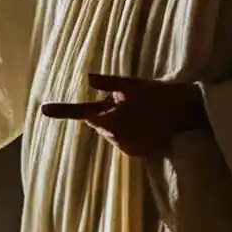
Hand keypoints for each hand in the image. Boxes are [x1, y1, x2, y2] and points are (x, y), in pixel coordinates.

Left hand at [40, 73, 206, 157]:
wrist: (188, 112)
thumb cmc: (159, 94)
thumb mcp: (132, 85)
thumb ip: (109, 84)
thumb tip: (88, 78)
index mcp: (111, 119)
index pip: (82, 113)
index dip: (63, 110)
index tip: (43, 109)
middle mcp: (115, 137)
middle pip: (98, 123)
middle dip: (105, 112)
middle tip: (126, 99)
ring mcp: (126, 147)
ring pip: (110, 132)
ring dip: (117, 122)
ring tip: (140, 110)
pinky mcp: (137, 153)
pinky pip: (123, 141)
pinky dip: (128, 132)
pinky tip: (145, 122)